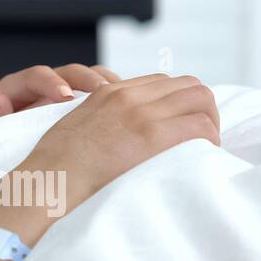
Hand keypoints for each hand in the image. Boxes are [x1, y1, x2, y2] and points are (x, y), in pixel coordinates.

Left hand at [0, 63, 120, 124]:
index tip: (64, 95)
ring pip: (90, 82)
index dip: (50, 82)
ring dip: (107, 88)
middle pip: (69, 74)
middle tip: (103, 92)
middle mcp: (43, 90)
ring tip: (123, 99)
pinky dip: (116, 102)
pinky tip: (130, 111)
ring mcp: (66, 100)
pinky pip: (103, 99)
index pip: (34, 77)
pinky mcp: (83, 112)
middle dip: (86, 80)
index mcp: (16, 91)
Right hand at [21, 73, 220, 215]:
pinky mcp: (153, 135)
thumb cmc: (59, 165)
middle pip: (188, 85)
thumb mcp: (78, 126)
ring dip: (209, 122)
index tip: (182, 124)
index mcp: (110, 92)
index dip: (180, 102)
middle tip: (201, 136)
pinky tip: (202, 155)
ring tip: (204, 147)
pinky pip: (200, 126)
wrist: (51, 178)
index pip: (164, 82)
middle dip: (202, 109)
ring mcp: (142, 113)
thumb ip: (105, 119)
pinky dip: (210, 139)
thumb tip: (126, 135)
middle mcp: (129, 95)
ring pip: (201, 99)